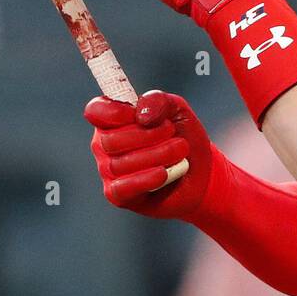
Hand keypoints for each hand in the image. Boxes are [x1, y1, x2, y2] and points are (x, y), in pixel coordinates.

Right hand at [85, 90, 222, 219]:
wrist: (201, 171)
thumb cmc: (181, 136)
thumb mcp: (176, 109)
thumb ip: (157, 100)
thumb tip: (140, 115)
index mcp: (113, 119)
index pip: (95, 111)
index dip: (112, 111)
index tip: (135, 114)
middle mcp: (105, 145)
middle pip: (109, 140)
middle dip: (147, 134)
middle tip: (171, 131)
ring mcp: (109, 170)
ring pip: (120, 164)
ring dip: (157, 154)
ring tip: (180, 150)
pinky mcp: (117, 195)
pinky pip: (123, 187)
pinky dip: (146, 179)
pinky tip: (163, 173)